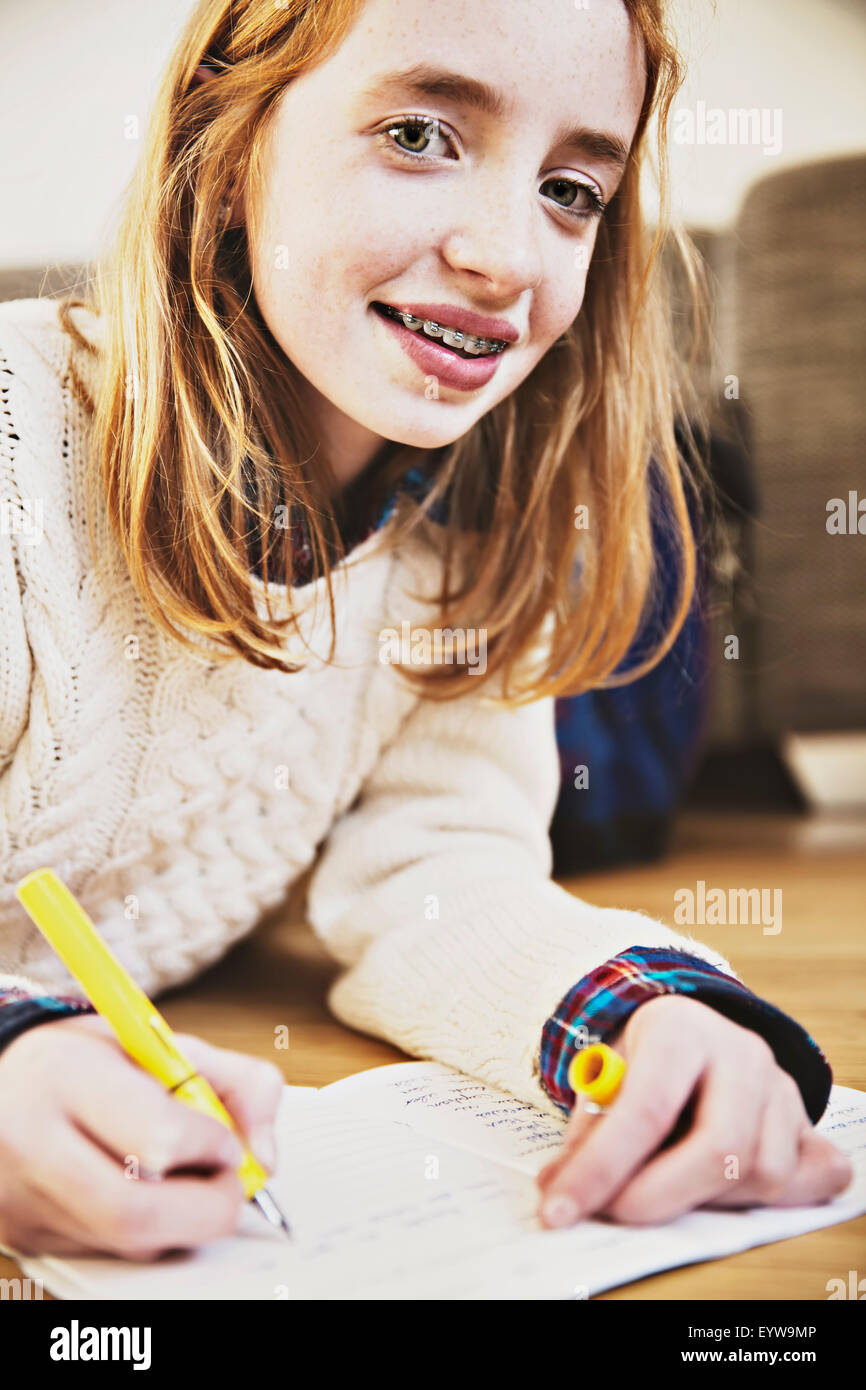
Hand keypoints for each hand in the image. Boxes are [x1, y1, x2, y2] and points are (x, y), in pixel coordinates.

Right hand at [0, 1014, 283, 1259]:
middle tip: (230, 1183)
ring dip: (183, 1222)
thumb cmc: (86, 1058)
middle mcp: (36, 1143)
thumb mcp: (160, 1042)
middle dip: (208, 1207)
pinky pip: (109, 1251)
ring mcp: (25, 1199)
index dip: (212, 1144)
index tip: (226, 1138)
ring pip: (128, 1243)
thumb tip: (267, 1155)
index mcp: (68, 1076)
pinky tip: (149, 1193)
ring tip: (189, 1180)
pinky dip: (149, 1232)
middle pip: (138, 1213)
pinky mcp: (27, 1236)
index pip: (158, 1136)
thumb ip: (234, 1081)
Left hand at [536, 995, 852, 1226]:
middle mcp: (742, 1052)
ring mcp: (781, 1087)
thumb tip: (560, 1194)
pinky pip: (816, 1174)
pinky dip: (780, 1198)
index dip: (602, 1168)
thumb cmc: (643, 1060)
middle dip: (659, 1196)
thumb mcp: (603, 1077)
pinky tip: (731, 1191)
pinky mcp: (808, 1121)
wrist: (691, 1031)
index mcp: (681, 1028)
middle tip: (614, 1214)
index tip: (561, 1208)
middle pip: (719, 1147)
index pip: (646, 1108)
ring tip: (666, 1188)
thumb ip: (586, 1136)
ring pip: (764, 1173)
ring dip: (707, 1200)